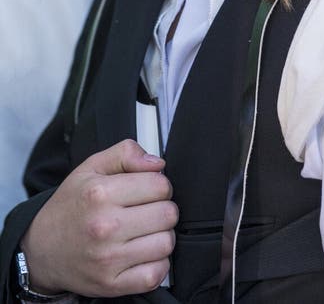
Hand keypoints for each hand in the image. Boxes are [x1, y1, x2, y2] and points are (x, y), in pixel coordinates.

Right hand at [20, 139, 177, 297]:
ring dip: (162, 236)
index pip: (160, 185)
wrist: (41, 249)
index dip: (160, 185)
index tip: (150, 190)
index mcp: (101, 193)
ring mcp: (108, 258)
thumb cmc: (70, 207)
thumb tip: (157, 163)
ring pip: (166, 243)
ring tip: (145, 232)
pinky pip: (155, 274)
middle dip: (163, 209)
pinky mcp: (111, 284)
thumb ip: (126, 154)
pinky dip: (158, 264)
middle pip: (168, 214)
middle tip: (148, 211)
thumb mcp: (91, 168)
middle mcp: (105, 226)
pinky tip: (144, 253)